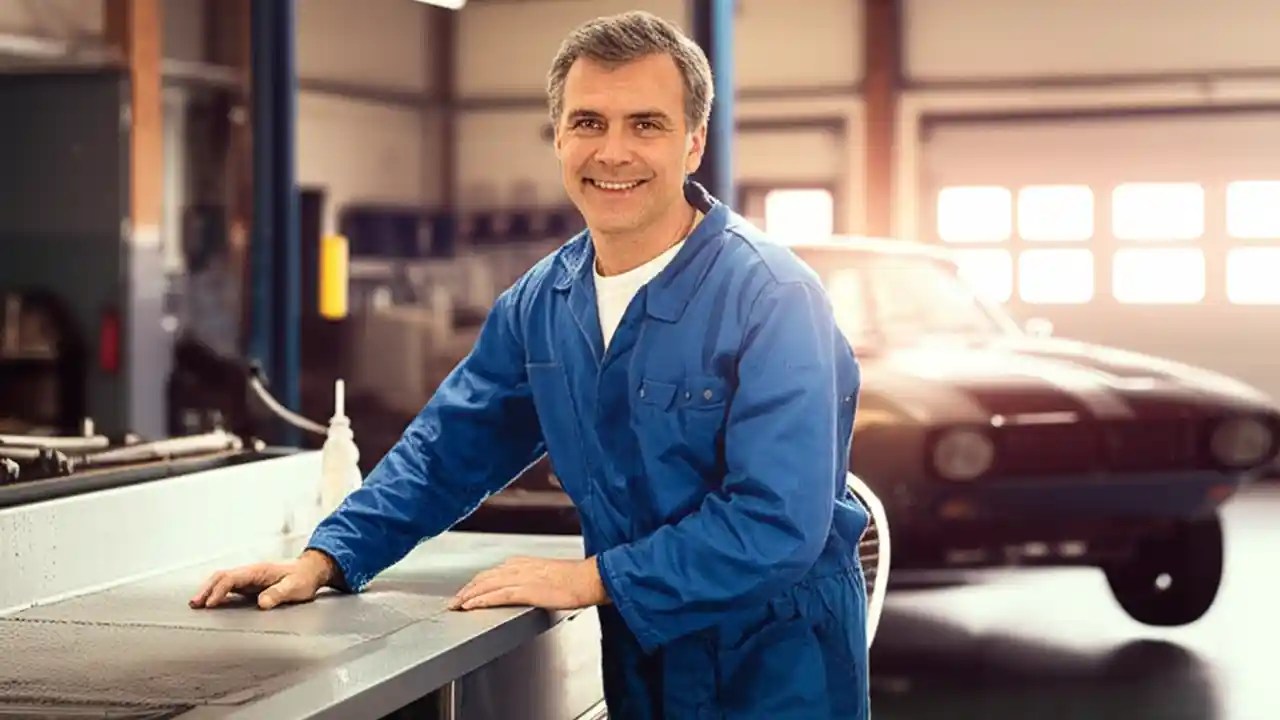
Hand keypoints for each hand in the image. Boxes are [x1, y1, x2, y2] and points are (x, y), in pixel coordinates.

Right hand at [189, 550, 336, 610]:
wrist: (311, 571)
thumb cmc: (303, 578)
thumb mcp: (295, 587)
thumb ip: (279, 594)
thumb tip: (262, 603)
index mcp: (258, 570)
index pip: (232, 578)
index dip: (219, 591)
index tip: (211, 604)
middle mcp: (250, 572)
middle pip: (221, 576)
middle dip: (206, 589)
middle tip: (194, 604)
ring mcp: (249, 578)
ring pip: (222, 580)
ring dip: (208, 590)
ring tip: (195, 604)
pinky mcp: (250, 585)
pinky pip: (228, 587)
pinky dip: (216, 594)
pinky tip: (210, 604)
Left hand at [449, 556, 607, 610]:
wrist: (589, 579)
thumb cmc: (575, 579)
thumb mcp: (549, 574)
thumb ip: (534, 578)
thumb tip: (528, 587)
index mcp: (524, 562)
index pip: (492, 572)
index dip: (476, 582)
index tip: (466, 591)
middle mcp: (519, 567)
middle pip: (484, 577)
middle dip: (467, 589)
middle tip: (454, 600)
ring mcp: (521, 578)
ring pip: (486, 585)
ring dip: (468, 595)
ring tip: (456, 605)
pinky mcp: (526, 590)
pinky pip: (497, 595)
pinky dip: (481, 600)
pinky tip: (471, 606)